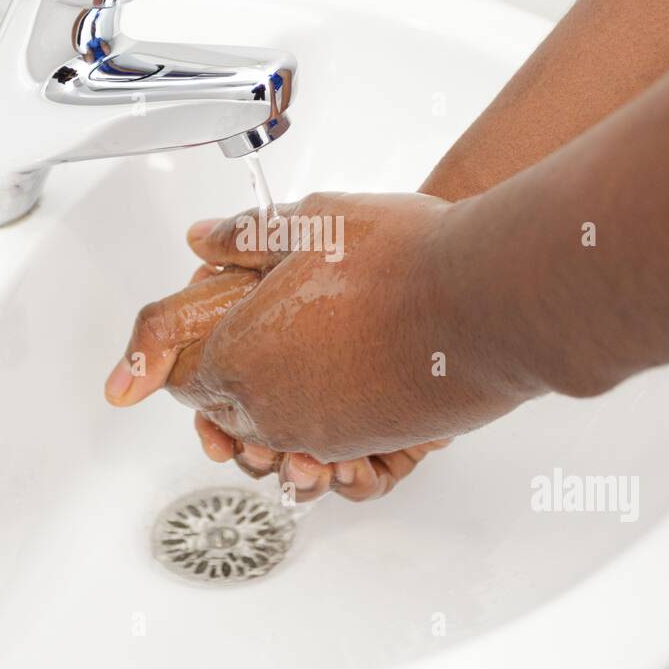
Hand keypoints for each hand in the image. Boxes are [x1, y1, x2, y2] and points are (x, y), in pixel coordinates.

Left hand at [105, 192, 539, 499]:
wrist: (484, 302)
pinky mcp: (370, 445)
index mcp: (241, 358)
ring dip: (280, 395)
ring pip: (275, 430)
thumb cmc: (402, 260)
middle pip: (225, 411)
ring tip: (306, 348)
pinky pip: (324, 438)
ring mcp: (322, 435)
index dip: (188, 352)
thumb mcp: (311, 223)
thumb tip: (205, 239)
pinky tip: (348, 365)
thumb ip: (247, 237)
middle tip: (254, 333)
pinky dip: (323, 408)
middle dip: (230, 376)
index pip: (184, 376)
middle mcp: (272, 412)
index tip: (207, 329)